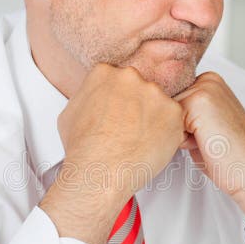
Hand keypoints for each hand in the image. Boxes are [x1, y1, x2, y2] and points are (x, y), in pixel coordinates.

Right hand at [40, 64, 184, 243]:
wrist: (102, 170)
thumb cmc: (85, 149)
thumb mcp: (70, 114)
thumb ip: (87, 98)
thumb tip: (91, 101)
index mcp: (104, 73)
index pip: (117, 77)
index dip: (119, 98)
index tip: (118, 111)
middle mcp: (130, 77)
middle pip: (139, 87)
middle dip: (137, 106)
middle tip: (129, 128)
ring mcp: (154, 93)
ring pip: (158, 103)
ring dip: (153, 119)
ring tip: (138, 140)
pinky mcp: (173, 111)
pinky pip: (174, 119)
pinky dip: (167, 132)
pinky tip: (151, 144)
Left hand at [175, 72, 244, 243]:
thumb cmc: (229, 157)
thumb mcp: (202, 127)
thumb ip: (184, 113)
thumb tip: (154, 114)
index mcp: (210, 81)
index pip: (168, 99)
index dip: (174, 125)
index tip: (200, 136)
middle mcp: (208, 79)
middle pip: (162, 104)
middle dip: (174, 128)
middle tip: (206, 141)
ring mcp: (205, 87)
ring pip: (164, 112)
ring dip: (178, 134)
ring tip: (205, 142)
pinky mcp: (200, 99)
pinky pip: (169, 121)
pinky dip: (181, 140)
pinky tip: (204, 144)